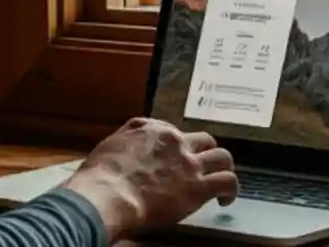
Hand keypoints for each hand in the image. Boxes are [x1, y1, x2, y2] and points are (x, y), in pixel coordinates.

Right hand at [62, 118, 237, 241]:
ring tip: (221, 180)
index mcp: (149, 128)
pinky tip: (225, 200)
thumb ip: (123, 146)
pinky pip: (227, 182)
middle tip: (200, 167)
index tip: (173, 158)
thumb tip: (122, 156)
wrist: (107, 194)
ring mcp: (188, 162)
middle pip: (201, 140)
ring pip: (222, 157)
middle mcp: (173, 140)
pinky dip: (230, 190)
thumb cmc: (98, 177)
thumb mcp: (108, 148)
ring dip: (223, 168)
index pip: (171, 131)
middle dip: (204, 153)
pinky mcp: (198, 186)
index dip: (176, 146)